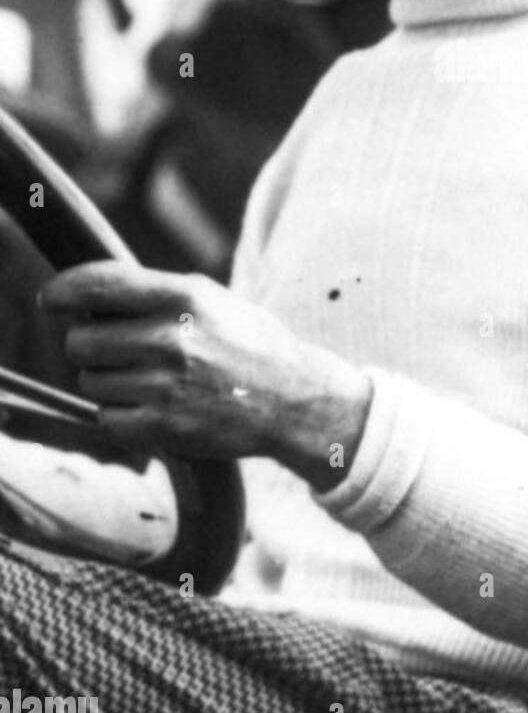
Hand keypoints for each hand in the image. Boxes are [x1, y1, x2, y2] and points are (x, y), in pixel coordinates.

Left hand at [38, 262, 371, 487]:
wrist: (294, 397)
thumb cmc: (249, 343)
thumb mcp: (212, 300)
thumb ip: (155, 294)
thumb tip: (88, 296)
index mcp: (185, 296)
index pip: (99, 285)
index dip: (62, 290)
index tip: (49, 299)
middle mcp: (173, 338)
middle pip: (82, 340)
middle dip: (90, 345)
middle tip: (114, 350)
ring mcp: (168, 385)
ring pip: (91, 382)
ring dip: (106, 381)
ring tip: (143, 379)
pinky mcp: (166, 427)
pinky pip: (107, 418)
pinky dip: (118, 413)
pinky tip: (149, 405)